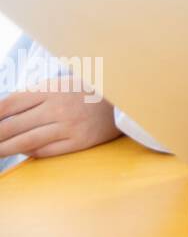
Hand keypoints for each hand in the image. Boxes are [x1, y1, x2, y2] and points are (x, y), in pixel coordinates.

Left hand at [0, 83, 121, 158]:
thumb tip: (3, 112)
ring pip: (25, 142)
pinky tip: (23, 152)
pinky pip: (46, 151)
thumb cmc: (87, 91)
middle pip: (12, 125)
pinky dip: (30, 152)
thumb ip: (35, 95)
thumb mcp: (61, 83)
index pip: (9, 103)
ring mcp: (68, 125)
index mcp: (51, 88)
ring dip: (4, 149)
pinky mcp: (79, 141)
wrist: (127, 98)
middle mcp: (58, 107)